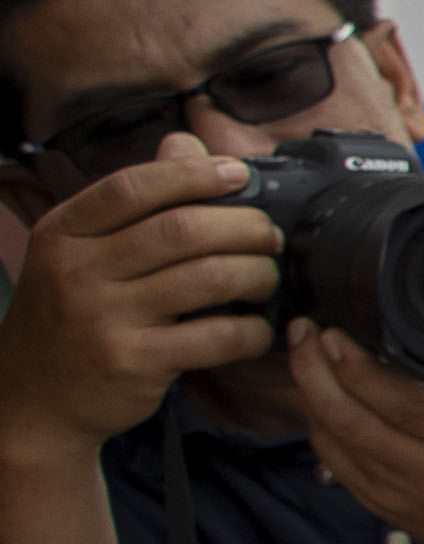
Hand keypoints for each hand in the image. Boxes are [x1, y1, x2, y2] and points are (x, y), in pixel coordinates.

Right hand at [0, 155, 278, 452]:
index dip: (194, 174)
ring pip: (208, 278)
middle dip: (245, 227)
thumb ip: (132, 202)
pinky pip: (214, 336)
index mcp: (63, 233)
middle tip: (269, 236)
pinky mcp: (132, 362)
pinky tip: (258, 328)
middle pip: (183, 230)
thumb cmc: (69, 317)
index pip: (134, 187)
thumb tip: (183, 143)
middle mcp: (77, 271)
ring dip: (257, 275)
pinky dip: (251, 330)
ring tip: (268, 277)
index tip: (238, 173)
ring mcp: (102, 317)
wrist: (34, 399)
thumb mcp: (79, 253)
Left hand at [287, 333, 423, 543]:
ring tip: (304, 355)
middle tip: (307, 331)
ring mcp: (414, 498)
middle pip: (357, 420)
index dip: (361, 367)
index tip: (339, 332)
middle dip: (318, 370)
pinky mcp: (395, 512)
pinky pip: (340, 468)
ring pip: (340, 443)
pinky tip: (319, 402)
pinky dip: (322, 431)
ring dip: (312, 396)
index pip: (408, 403)